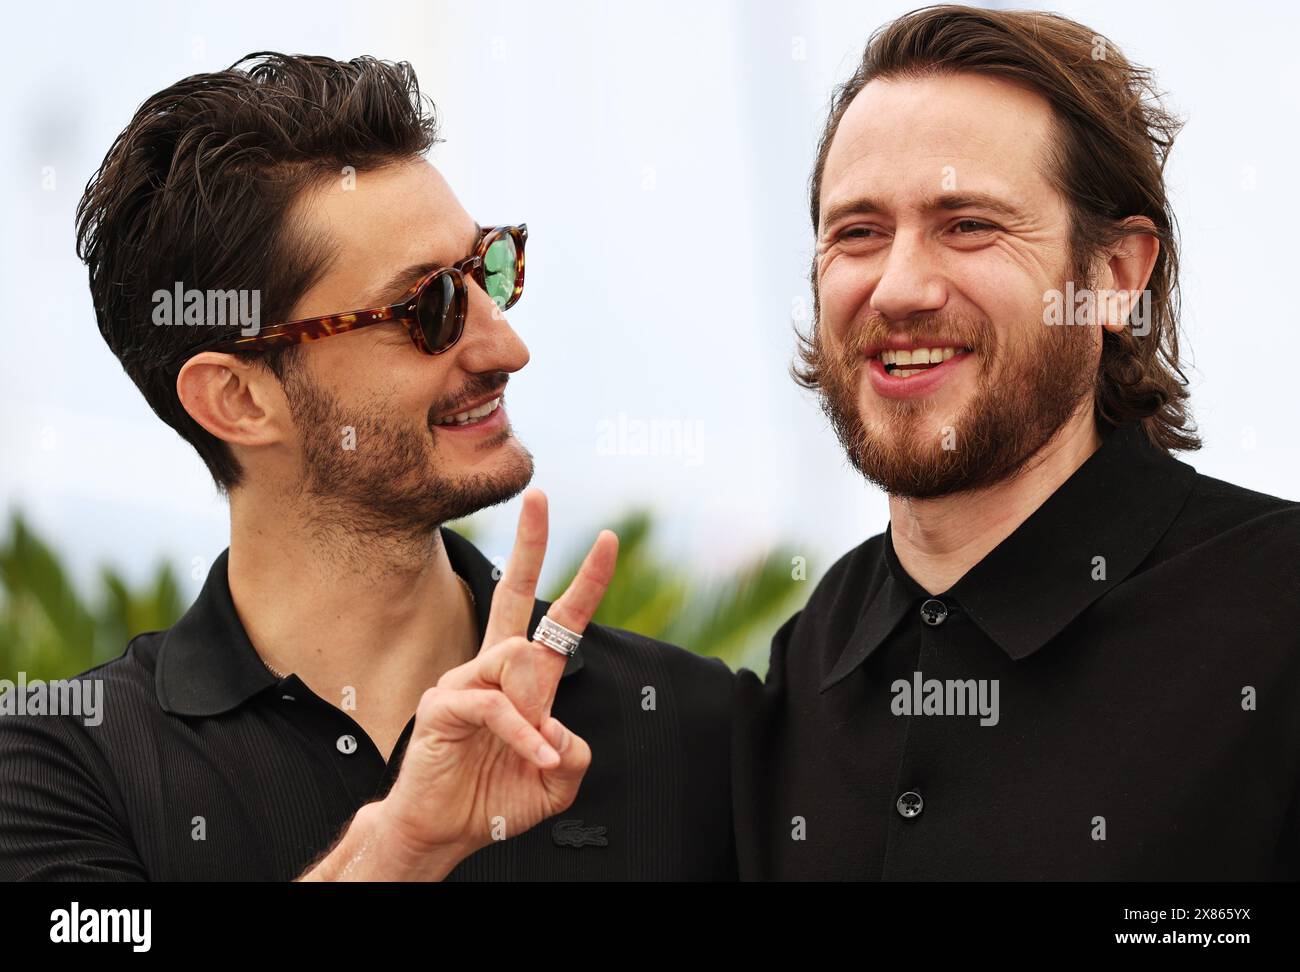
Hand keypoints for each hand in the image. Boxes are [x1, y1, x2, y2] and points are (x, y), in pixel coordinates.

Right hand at [373, 488, 617, 874]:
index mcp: (527, 682)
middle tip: (540, 496)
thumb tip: (559, 727)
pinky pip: (494, 703)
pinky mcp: (443, 703)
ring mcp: (465, 681)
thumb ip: (573, 753)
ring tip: (534, 757)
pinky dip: (520, 735)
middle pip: (513, 593)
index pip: (559, 621)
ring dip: (536, 717)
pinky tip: (532, 756)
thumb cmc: (493, 799)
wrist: (443, 832)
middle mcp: (495, 671)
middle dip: (531, 543)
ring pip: (515, 658)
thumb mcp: (555, 781)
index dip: (586, 582)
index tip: (608, 540)